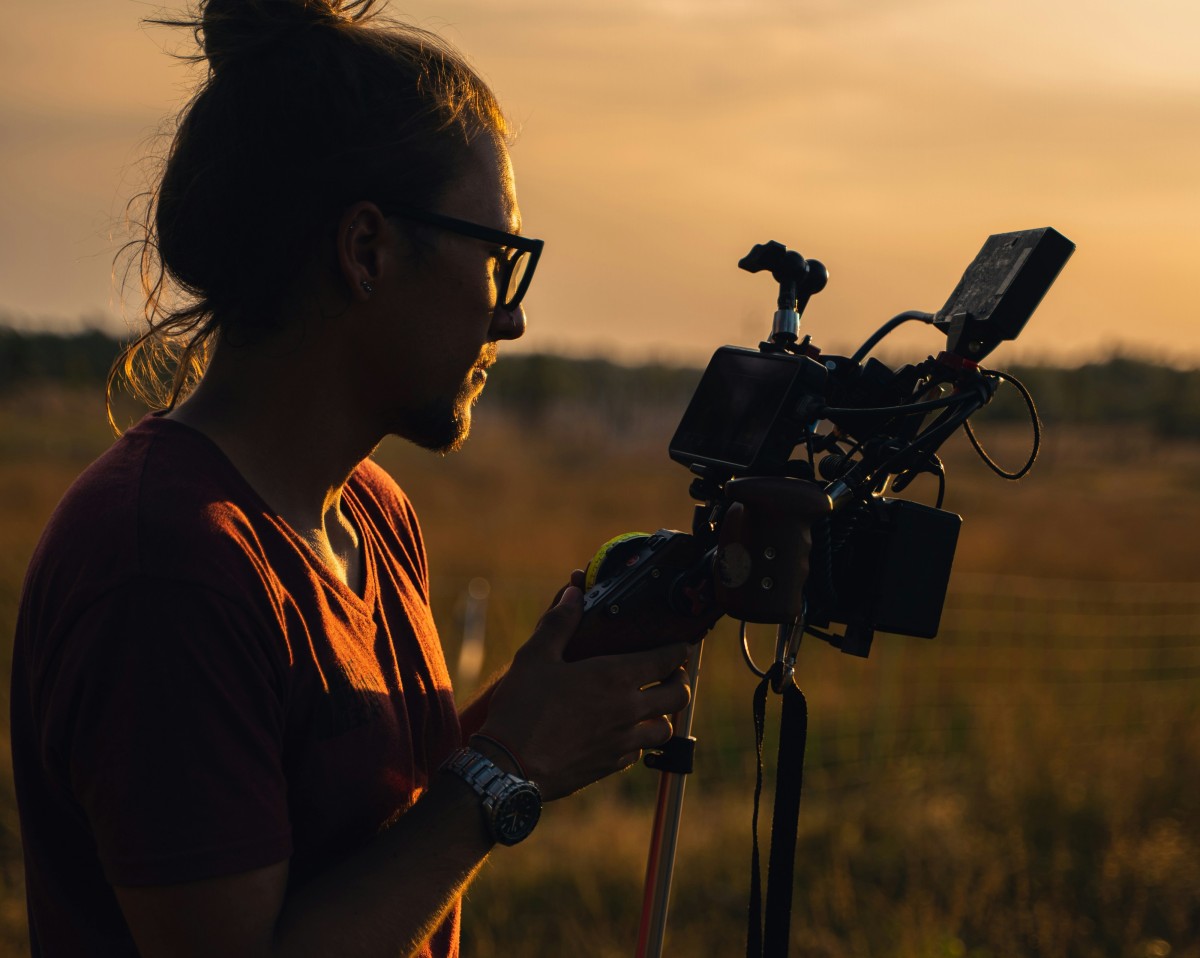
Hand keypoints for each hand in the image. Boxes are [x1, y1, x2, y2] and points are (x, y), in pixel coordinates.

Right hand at [478, 582, 690, 800]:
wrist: (510, 768)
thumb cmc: (521, 707)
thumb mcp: (535, 656)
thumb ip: (559, 622)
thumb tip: (575, 594)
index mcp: (614, 677)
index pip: (666, 660)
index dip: (678, 650)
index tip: (679, 645)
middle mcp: (628, 710)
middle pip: (678, 696)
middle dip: (680, 681)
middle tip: (671, 673)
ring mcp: (622, 742)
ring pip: (664, 729)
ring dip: (662, 714)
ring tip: (651, 705)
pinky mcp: (609, 766)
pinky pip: (638, 752)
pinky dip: (638, 740)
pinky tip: (622, 732)